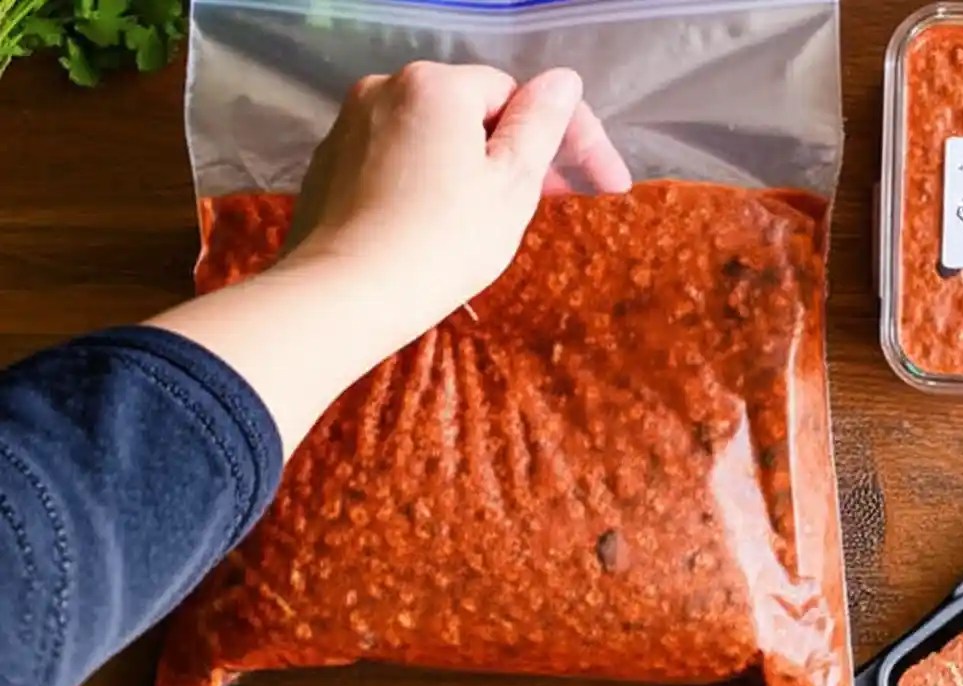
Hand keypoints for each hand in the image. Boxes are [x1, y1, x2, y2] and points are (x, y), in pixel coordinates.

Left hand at [148, 63, 629, 457]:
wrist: (339, 298)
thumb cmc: (441, 243)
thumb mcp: (511, 186)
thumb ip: (541, 125)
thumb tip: (562, 81)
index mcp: (436, 85)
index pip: (518, 95)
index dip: (569, 137)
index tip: (606, 186)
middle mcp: (385, 88)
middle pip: (472, 112)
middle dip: (514, 152)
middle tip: (554, 202)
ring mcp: (349, 125)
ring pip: (432, 137)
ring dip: (471, 167)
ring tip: (493, 219)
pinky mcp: (327, 164)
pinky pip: (395, 160)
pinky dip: (424, 182)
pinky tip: (436, 225)